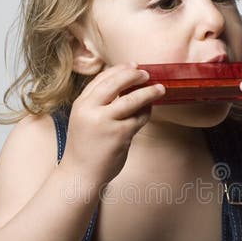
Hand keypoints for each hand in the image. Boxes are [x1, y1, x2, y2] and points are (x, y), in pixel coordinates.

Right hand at [63, 63, 164, 184]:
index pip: (101, 79)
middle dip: (134, 75)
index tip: (133, 66)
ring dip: (149, 92)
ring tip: (160, 89)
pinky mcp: (120, 135)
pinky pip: (139, 119)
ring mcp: (106, 122)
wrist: (80, 174)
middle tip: (147, 74)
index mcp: (81, 104)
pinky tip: (149, 111)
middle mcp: (91, 110)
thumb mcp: (84, 120)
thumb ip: (99, 104)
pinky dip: (146, 113)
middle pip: (116, 83)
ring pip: (132, 100)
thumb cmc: (85, 147)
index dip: (119, 70)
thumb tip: (125, 86)